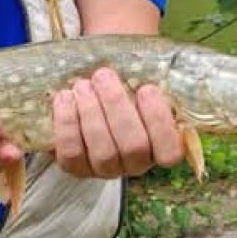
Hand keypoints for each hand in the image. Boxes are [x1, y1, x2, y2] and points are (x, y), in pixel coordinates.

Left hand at [52, 67, 183, 177]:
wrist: (91, 90)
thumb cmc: (124, 84)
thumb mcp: (142, 80)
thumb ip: (150, 81)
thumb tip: (148, 68)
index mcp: (161, 147)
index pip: (170, 152)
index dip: (159, 122)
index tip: (146, 88)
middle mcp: (136, 164)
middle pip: (133, 147)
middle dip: (116, 107)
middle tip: (103, 75)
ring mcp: (105, 169)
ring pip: (103, 152)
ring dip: (91, 114)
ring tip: (83, 85)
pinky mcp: (76, 168)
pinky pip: (72, 153)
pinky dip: (68, 124)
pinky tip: (65, 98)